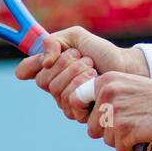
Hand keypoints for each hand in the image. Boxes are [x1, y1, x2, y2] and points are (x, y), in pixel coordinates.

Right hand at [15, 26, 147, 121]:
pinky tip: (95, 80)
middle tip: (85, 59)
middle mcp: (54, 87)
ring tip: (93, 68)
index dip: (33, 65)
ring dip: (77, 73)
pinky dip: (83, 85)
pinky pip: (69, 100)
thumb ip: (54, 41)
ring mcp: (65, 102)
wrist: (126, 66)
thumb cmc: (102, 52)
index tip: (49, 58)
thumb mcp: (76, 37)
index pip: (25, 71)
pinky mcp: (79, 113)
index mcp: (49, 69)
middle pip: (43, 80)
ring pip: (56, 90)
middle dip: (66, 64)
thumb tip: (45, 61)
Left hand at [86, 72, 151, 150]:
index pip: (76, 100)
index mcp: (105, 82)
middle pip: (93, 128)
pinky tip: (143, 143)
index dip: (83, 113)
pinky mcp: (126, 131)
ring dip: (123, 141)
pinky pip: (121, 148)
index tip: (96, 120)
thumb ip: (109, 97)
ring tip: (140, 133)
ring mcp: (115, 114)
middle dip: (109, 132)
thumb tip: (93, 119)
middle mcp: (107, 96)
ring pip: (107, 140)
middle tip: (129, 128)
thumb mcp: (129, 86)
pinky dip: (132, 150)